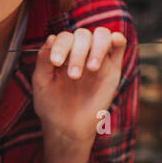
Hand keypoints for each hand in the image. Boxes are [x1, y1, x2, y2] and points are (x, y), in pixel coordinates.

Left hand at [32, 27, 126, 147]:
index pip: (65, 37)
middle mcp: (80, 52)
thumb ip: (44, 59)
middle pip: (83, 35)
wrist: (67, 127)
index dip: (61, 45)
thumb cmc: (51, 104)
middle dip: (78, 52)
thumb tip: (52, 37)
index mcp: (62, 53)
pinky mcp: (112, 69)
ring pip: (102, 36)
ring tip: (91, 68)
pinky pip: (120, 47)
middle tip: (73, 76)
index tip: (56, 63)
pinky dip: (118, 39)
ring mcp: (97, 59)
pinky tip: (115, 40)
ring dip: (97, 47)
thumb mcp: (42, 81)